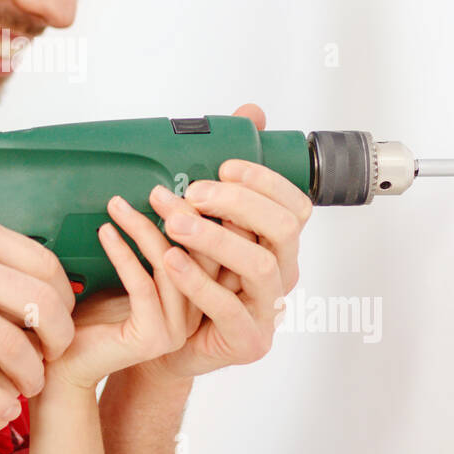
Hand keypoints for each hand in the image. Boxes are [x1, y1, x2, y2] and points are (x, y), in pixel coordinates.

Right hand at [0, 206, 74, 419]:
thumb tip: (27, 264)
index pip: (43, 264)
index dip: (63, 297)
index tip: (59, 317)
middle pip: (40, 304)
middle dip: (58, 337)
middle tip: (53, 355)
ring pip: (13, 347)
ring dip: (30, 374)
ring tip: (28, 384)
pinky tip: (0, 408)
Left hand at [47, 195, 195, 390]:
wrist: (65, 361)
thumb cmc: (93, 313)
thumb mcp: (127, 269)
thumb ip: (150, 244)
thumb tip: (158, 196)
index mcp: (196, 297)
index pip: (213, 250)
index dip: (201, 217)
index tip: (181, 185)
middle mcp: (194, 315)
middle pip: (199, 255)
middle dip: (178, 216)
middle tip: (154, 190)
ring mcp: (176, 329)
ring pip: (169, 265)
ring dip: (142, 229)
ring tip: (117, 205)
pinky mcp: (152, 337)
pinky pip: (142, 284)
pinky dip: (123, 253)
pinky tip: (106, 232)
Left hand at [136, 102, 312, 381]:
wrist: (159, 340)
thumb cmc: (182, 277)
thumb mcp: (199, 220)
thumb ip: (222, 175)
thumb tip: (253, 112)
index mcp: (276, 243)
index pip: (294, 204)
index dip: (264, 181)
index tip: (223, 166)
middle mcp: (281, 274)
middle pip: (283, 229)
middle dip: (238, 203)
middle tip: (191, 192)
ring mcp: (267, 310)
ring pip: (259, 265)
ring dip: (215, 237)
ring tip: (173, 222)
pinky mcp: (246, 341)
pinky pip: (228, 308)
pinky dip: (197, 281)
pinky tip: (169, 259)